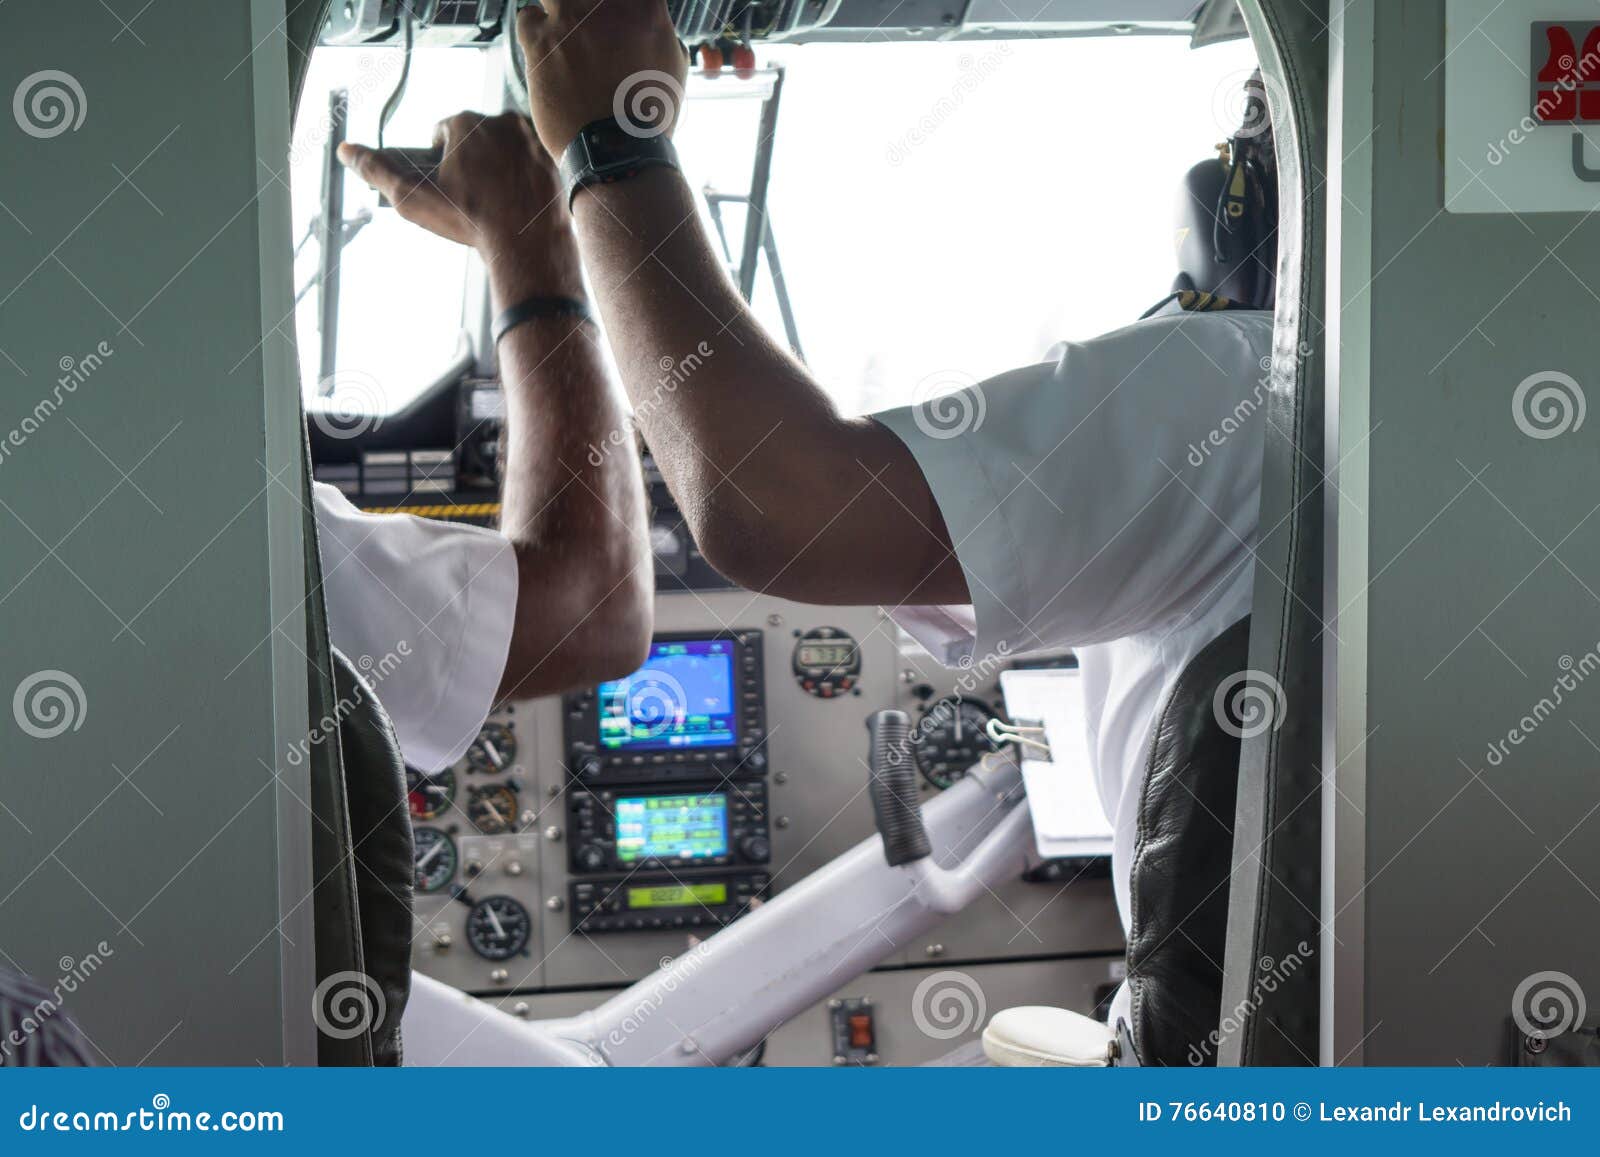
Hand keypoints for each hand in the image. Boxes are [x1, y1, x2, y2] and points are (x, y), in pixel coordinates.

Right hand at [337, 110, 567, 250]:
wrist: (527, 243)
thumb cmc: (470, 220)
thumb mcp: (413, 198)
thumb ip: (377, 172)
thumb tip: (346, 151)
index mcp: (466, 122)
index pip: (444, 132)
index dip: (440, 160)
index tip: (447, 183)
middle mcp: (502, 120)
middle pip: (477, 137)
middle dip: (471, 161)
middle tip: (472, 196)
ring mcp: (533, 138)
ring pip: (506, 147)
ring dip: (498, 165)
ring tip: (495, 199)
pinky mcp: (555, 159)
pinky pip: (533, 161)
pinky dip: (525, 176)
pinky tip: (519, 199)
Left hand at [515, 0, 688, 156]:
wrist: (618, 149)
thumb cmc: (649, 115)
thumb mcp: (674, 68)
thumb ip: (661, 34)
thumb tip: (655, 27)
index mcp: (645, 8)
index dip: (619, 5)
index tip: (614, 15)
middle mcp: (606, 4)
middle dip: (584, 5)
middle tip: (585, 21)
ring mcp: (571, 20)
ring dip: (558, 6)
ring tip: (562, 27)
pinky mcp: (540, 41)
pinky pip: (526, 15)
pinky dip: (533, 27)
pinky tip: (544, 45)